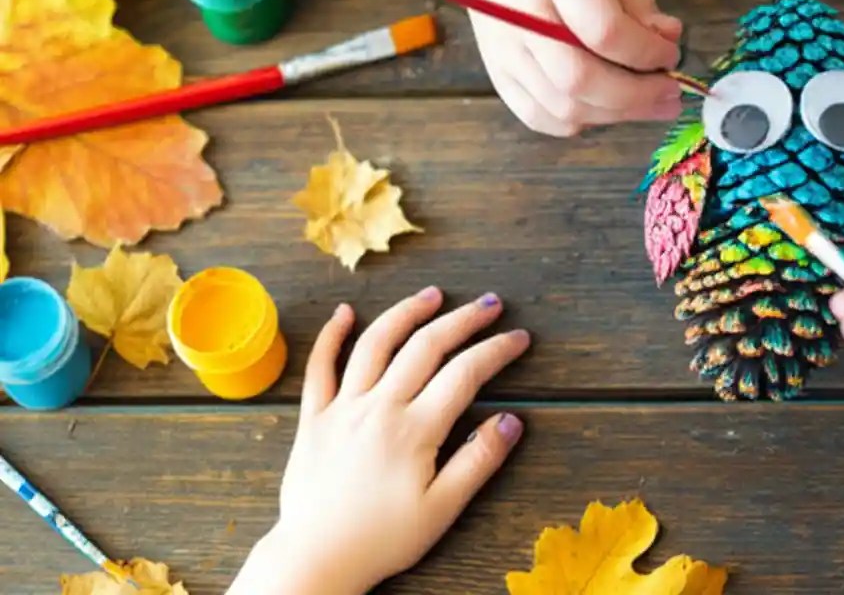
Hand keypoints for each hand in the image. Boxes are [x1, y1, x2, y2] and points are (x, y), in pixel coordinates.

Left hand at [227, 288, 529, 594]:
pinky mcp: (314, 418)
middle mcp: (379, 408)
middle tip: (490, 304)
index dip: (496, 350)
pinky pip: (320, 367)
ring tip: (432, 295)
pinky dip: (332, 336)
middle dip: (463, 320)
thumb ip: (478, 461)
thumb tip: (511, 421)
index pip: (465, 374)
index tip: (518, 338)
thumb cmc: (381, 539)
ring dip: (406, 312)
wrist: (315, 558)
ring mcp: (343, 408)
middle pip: (426, 346)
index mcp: (414, 430)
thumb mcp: (442, 509)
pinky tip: (345, 313)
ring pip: (375, 343)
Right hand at [411, 0, 683, 136]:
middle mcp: (523, 15)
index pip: (606, 30)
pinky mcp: (498, 74)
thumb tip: (666, 39)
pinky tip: (602, 107)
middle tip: (669, 96)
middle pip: (580, 79)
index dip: (647, 53)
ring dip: (614, 115)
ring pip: (563, 107)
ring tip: (646, 104)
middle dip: (636, 97)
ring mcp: (506, 51)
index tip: (671, 56)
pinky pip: (540, 118)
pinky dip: (578, 122)